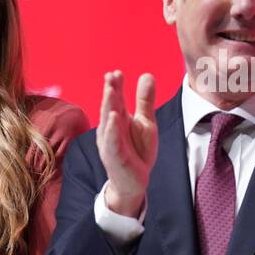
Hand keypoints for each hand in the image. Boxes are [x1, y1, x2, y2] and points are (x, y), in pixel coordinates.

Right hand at [97, 71, 156, 216]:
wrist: (133, 183)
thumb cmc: (137, 152)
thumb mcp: (146, 123)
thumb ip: (145, 101)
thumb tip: (146, 74)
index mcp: (118, 119)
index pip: (116, 99)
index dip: (116, 86)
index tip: (117, 72)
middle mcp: (110, 129)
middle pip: (110, 107)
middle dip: (110, 92)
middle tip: (110, 75)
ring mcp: (110, 143)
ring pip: (108, 122)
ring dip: (108, 106)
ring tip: (111, 91)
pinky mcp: (114, 156)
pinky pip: (112, 141)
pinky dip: (112, 130)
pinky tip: (113, 118)